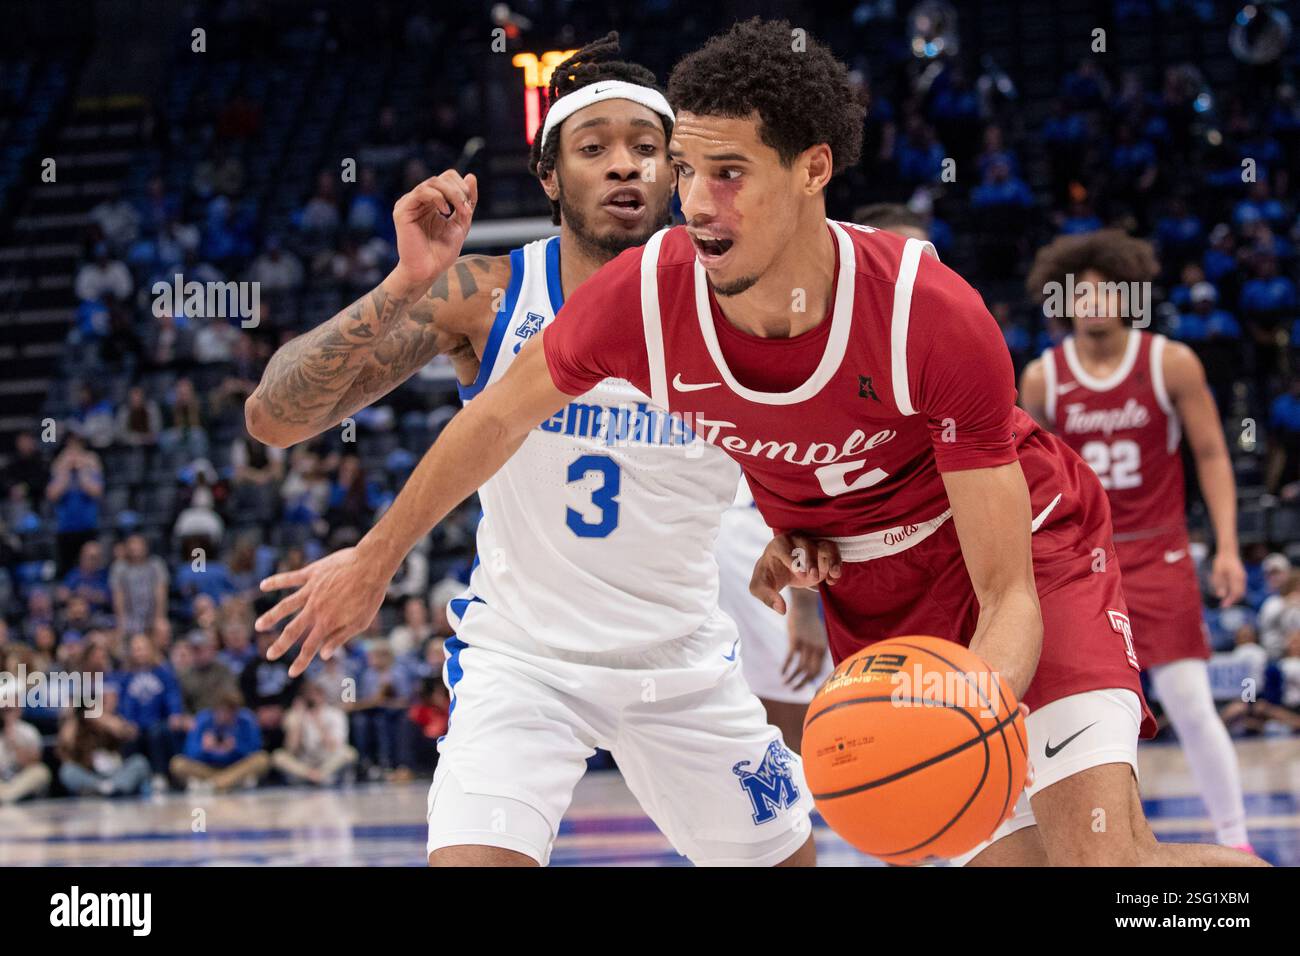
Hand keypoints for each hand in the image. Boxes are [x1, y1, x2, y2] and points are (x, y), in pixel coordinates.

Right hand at [256, 547, 390, 677]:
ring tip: (259, 626)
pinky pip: (290, 578)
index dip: (300, 662)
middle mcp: (315, 608)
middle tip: (269, 655)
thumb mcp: (360, 622)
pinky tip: (263, 585)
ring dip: (271, 617)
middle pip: (293, 630)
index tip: (291, 673)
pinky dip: (276, 581)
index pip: (310, 648)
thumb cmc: (370, 595)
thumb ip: (340, 637)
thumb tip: (323, 655)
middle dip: (280, 645)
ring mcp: (311, 590)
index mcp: (328, 622)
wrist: (371, 565)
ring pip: (285, 606)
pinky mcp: (311, 574)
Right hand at [389, 170, 478, 293]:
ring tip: (458, 211)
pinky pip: (421, 192)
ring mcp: (410, 203)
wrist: (428, 271)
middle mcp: (419, 200)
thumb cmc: (441, 252)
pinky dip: (437, 197)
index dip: (462, 187)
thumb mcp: (461, 223)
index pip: (447, 178)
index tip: (469, 208)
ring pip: (433, 182)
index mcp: (432, 201)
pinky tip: (444, 211)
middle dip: (459, 191)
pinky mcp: (402, 210)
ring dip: (452, 194)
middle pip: (441, 178)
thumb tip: (471, 176)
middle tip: (466, 210)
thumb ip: (467, 202)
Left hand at [749, 533, 841, 614]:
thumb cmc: (767, 577)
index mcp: (777, 545)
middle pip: (806, 544)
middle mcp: (795, 540)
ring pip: (825, 545)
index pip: (785, 548)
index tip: (801, 576)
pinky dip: (837, 564)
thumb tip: (782, 610)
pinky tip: (833, 580)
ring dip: (832, 559)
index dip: (793, 561)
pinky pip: (834, 552)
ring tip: (834, 575)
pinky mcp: (822, 550)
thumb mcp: (760, 588)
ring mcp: (811, 544)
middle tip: (814, 577)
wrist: (778, 570)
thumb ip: (768, 598)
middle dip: (811, 560)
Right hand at [782, 597, 828, 690]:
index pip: (819, 670)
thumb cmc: (809, 620)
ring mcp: (806, 643)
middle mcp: (816, 647)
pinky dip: (786, 668)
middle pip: (811, 672)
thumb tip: (812, 665)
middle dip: (803, 684)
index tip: (807, 689)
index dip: (813, 681)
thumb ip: (815, 650)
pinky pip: (791, 658)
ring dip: (793, 678)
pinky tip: (782, 673)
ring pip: (800, 668)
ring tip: (786, 684)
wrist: (804, 603)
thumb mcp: (816, 636)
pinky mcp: (796, 639)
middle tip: (794, 691)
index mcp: (823, 647)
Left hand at [1210, 550, 1245, 606]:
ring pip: (1241, 591)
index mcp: (1236, 577)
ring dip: (1234, 597)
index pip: (1235, 593)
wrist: (1228, 553)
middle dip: (1232, 601)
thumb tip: (1221, 596)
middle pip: (1240, 594)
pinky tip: (1228, 595)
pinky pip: (1240, 588)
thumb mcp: (1217, 572)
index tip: (1223, 606)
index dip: (1229, 601)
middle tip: (1223, 606)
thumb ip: (1219, 584)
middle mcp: (1242, 578)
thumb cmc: (1221, 562)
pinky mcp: (1241, 577)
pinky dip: (1235, 593)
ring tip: (1225, 602)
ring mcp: (1243, 578)